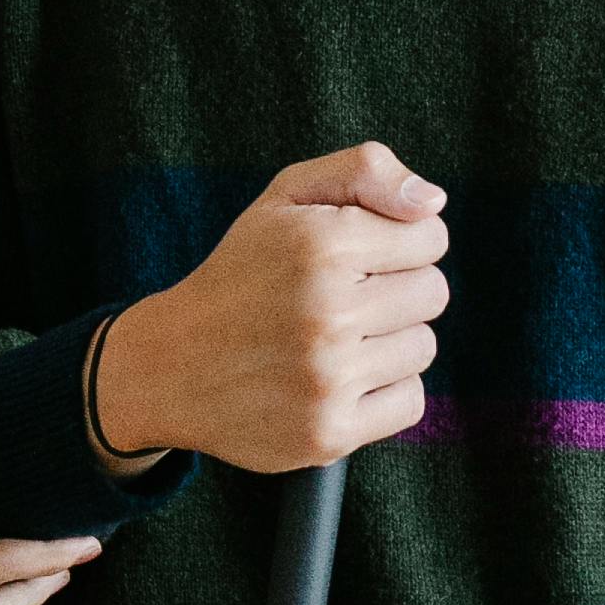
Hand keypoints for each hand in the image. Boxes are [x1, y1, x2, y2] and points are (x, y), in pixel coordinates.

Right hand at [92, 142, 448, 475]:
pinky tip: (341, 378)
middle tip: (345, 298)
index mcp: (321, 244)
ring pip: (423, 347)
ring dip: (389, 341)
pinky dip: (384, 391)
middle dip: (396, 289)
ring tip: (336, 338)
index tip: (362, 255)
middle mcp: (326, 311)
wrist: (170, 365)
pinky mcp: (328, 432)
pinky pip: (410, 402)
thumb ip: (364, 171)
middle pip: (433, 292)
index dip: (401, 241)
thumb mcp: (286, 196)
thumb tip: (434, 201)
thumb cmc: (241, 274)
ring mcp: (327, 377)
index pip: (431, 236)